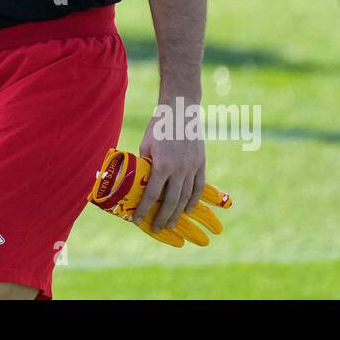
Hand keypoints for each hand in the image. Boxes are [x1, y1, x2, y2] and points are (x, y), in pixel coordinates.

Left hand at [136, 104, 207, 232]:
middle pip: (171, 201)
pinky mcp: (201, 163)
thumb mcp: (146, 146)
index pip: (152, 194)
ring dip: (178, 213)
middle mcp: (179, 169)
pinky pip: (198, 187)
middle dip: (163, 217)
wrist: (181, 111)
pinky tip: (188, 209)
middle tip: (157, 228)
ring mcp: (192, 167)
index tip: (138, 220)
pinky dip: (193, 200)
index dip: (145, 209)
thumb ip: (145, 165)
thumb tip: (139, 182)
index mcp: (162, 165)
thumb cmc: (158, 127)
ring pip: (186, 197)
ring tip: (171, 224)